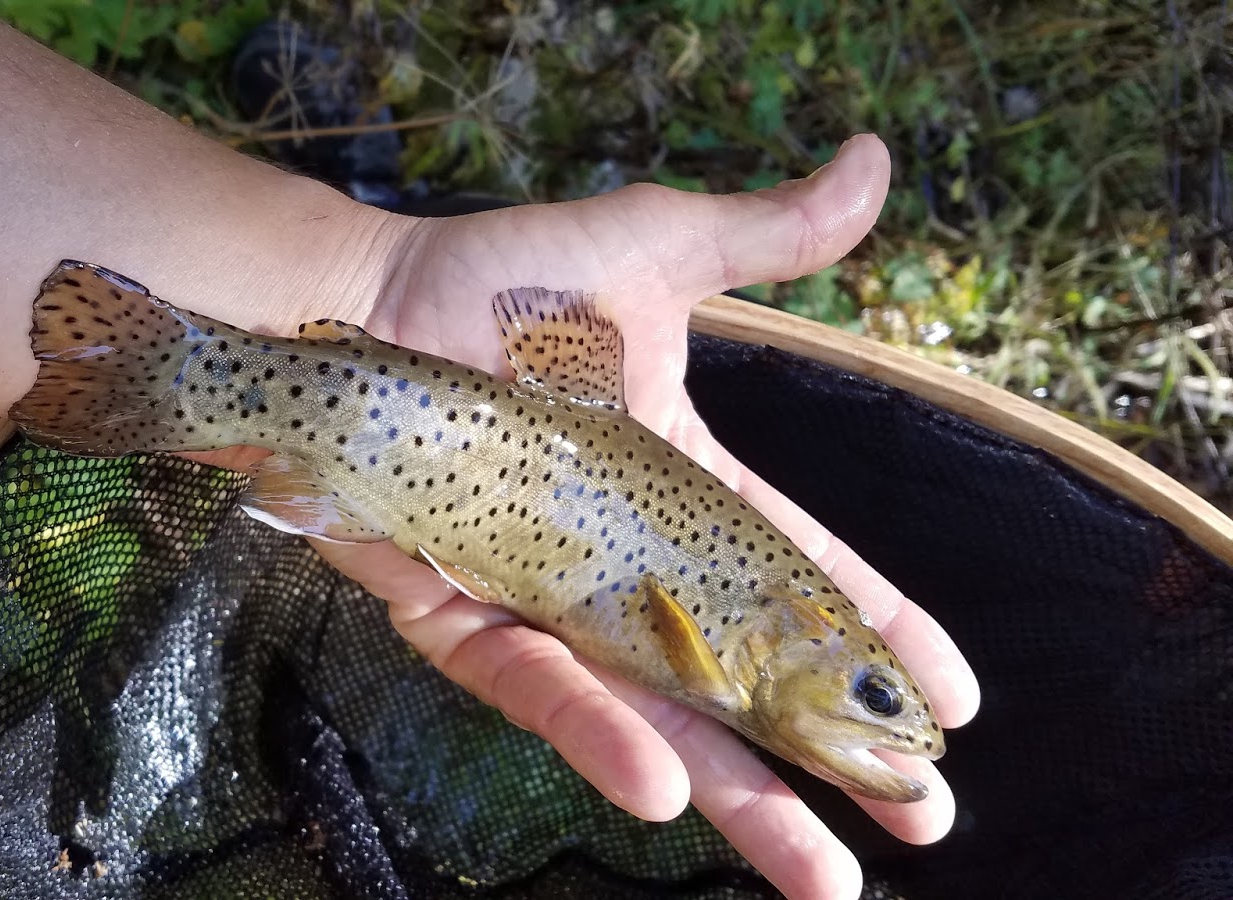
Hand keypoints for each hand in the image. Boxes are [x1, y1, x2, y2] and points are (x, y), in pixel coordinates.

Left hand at [305, 135, 978, 899]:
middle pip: (747, 678)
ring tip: (828, 877)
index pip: (801, 575)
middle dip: (833, 754)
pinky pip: (540, 690)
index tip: (953, 705)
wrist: (358, 303)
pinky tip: (670, 792)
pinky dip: (601, 736)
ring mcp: (550, 601)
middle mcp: (627, 563)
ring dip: (744, 797)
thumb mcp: (653, 250)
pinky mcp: (466, 617)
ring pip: (657, 717)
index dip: (876, 635)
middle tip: (925, 826)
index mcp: (685, 491)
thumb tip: (879, 164)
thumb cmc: (498, 279)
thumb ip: (765, 236)